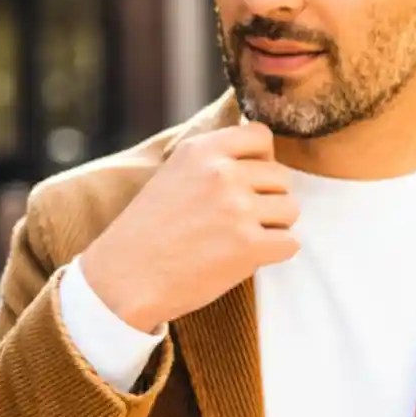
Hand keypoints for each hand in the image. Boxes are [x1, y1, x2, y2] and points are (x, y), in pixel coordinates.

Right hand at [80, 122, 299, 331]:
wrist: (124, 280)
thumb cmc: (150, 232)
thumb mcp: (175, 174)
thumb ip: (214, 160)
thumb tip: (264, 155)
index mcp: (202, 150)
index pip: (261, 136)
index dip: (261, 161)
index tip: (246, 182)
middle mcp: (222, 173)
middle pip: (281, 177)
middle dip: (267, 199)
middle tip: (237, 221)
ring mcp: (237, 208)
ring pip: (291, 209)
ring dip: (273, 226)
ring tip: (239, 239)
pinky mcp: (248, 245)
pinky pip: (290, 243)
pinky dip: (275, 253)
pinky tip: (245, 257)